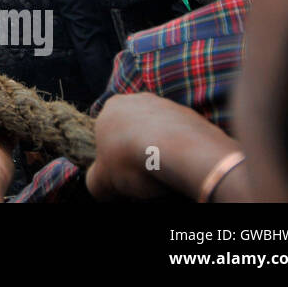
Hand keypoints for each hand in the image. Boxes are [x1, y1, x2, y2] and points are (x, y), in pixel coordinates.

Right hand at [85, 93, 242, 201]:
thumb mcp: (101, 181)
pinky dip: (181, 150)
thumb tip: (100, 187)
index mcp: (110, 107)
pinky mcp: (193, 115)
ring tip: (163, 173)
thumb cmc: (132, 161)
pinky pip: (182, 136)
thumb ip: (95, 181)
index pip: (105, 131)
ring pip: (159, 131)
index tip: (120, 173)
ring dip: (159, 149)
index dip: (111, 155)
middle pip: (133, 129)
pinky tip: (181, 166)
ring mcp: (167, 105)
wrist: (179, 152)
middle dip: (136, 149)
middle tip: (141, 174)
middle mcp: (138, 99)